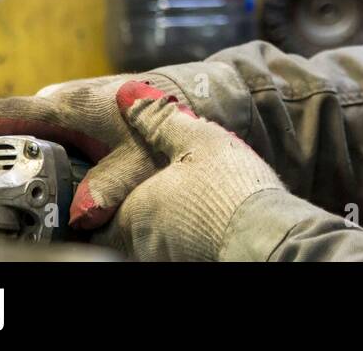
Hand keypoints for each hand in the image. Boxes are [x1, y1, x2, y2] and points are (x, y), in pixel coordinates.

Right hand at [0, 72, 186, 228]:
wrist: (177, 94)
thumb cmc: (158, 125)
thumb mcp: (140, 160)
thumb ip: (112, 186)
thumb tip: (81, 215)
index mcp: (71, 107)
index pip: (10, 115)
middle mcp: (60, 99)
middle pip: (5, 120)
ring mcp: (61, 102)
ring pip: (18, 124)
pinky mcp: (66, 110)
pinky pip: (32, 126)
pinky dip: (14, 142)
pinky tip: (5, 164)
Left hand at [92, 81, 286, 260]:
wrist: (267, 235)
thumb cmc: (228, 187)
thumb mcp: (197, 141)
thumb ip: (161, 123)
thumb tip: (130, 101)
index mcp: (134, 210)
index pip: (94, 221)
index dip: (100, 206)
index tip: (109, 191)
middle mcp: (142, 241)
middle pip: (122, 232)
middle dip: (132, 213)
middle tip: (153, 191)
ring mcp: (166, 256)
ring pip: (149, 241)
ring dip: (159, 224)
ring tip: (183, 204)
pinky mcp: (190, 261)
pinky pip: (173, 248)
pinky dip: (181, 235)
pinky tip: (203, 220)